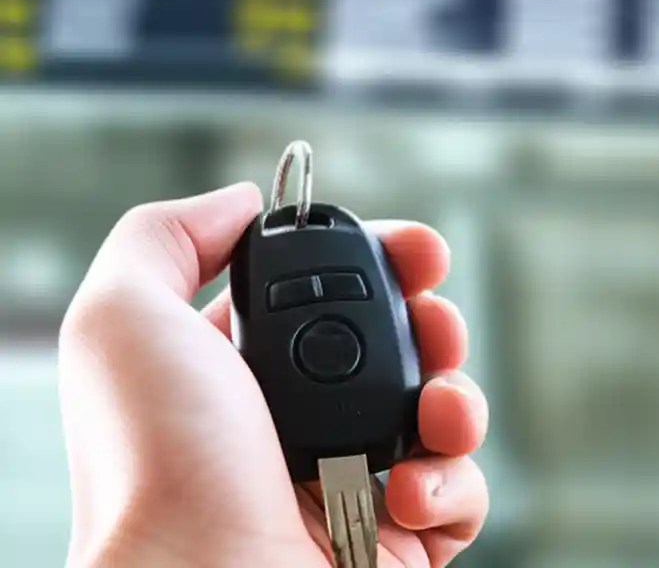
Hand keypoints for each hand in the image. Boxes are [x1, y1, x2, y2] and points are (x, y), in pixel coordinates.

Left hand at [60, 183, 488, 566]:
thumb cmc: (153, 470)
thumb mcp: (121, 320)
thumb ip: (165, 238)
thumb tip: (240, 203)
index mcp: (240, 375)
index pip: (329, 297)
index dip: (382, 262)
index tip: (418, 249)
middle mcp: (297, 430)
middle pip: (400, 349)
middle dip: (435, 324)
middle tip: (436, 326)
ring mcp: (353, 486)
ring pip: (443, 417)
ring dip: (457, 400)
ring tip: (436, 413)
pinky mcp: (397, 545)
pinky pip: (459, 496)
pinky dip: (451, 484)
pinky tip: (407, 492)